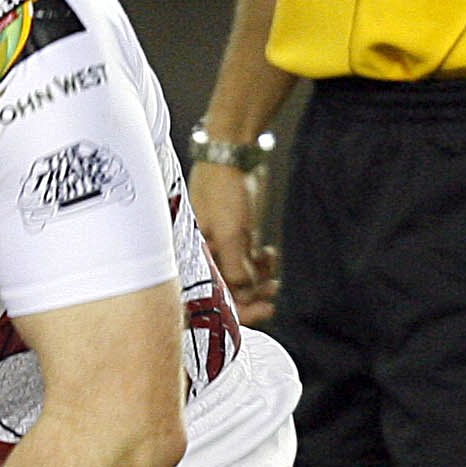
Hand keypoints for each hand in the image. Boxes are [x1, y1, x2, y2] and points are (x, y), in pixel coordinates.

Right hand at [186, 161, 278, 324]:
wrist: (232, 156)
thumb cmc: (223, 190)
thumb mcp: (231, 234)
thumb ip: (236, 268)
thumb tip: (244, 293)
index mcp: (194, 257)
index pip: (211, 295)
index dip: (238, 308)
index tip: (263, 310)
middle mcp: (204, 256)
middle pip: (227, 290)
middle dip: (251, 294)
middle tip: (271, 293)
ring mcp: (220, 247)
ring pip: (241, 277)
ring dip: (259, 277)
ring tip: (270, 267)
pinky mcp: (234, 237)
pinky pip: (247, 261)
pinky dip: (260, 262)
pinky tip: (269, 254)